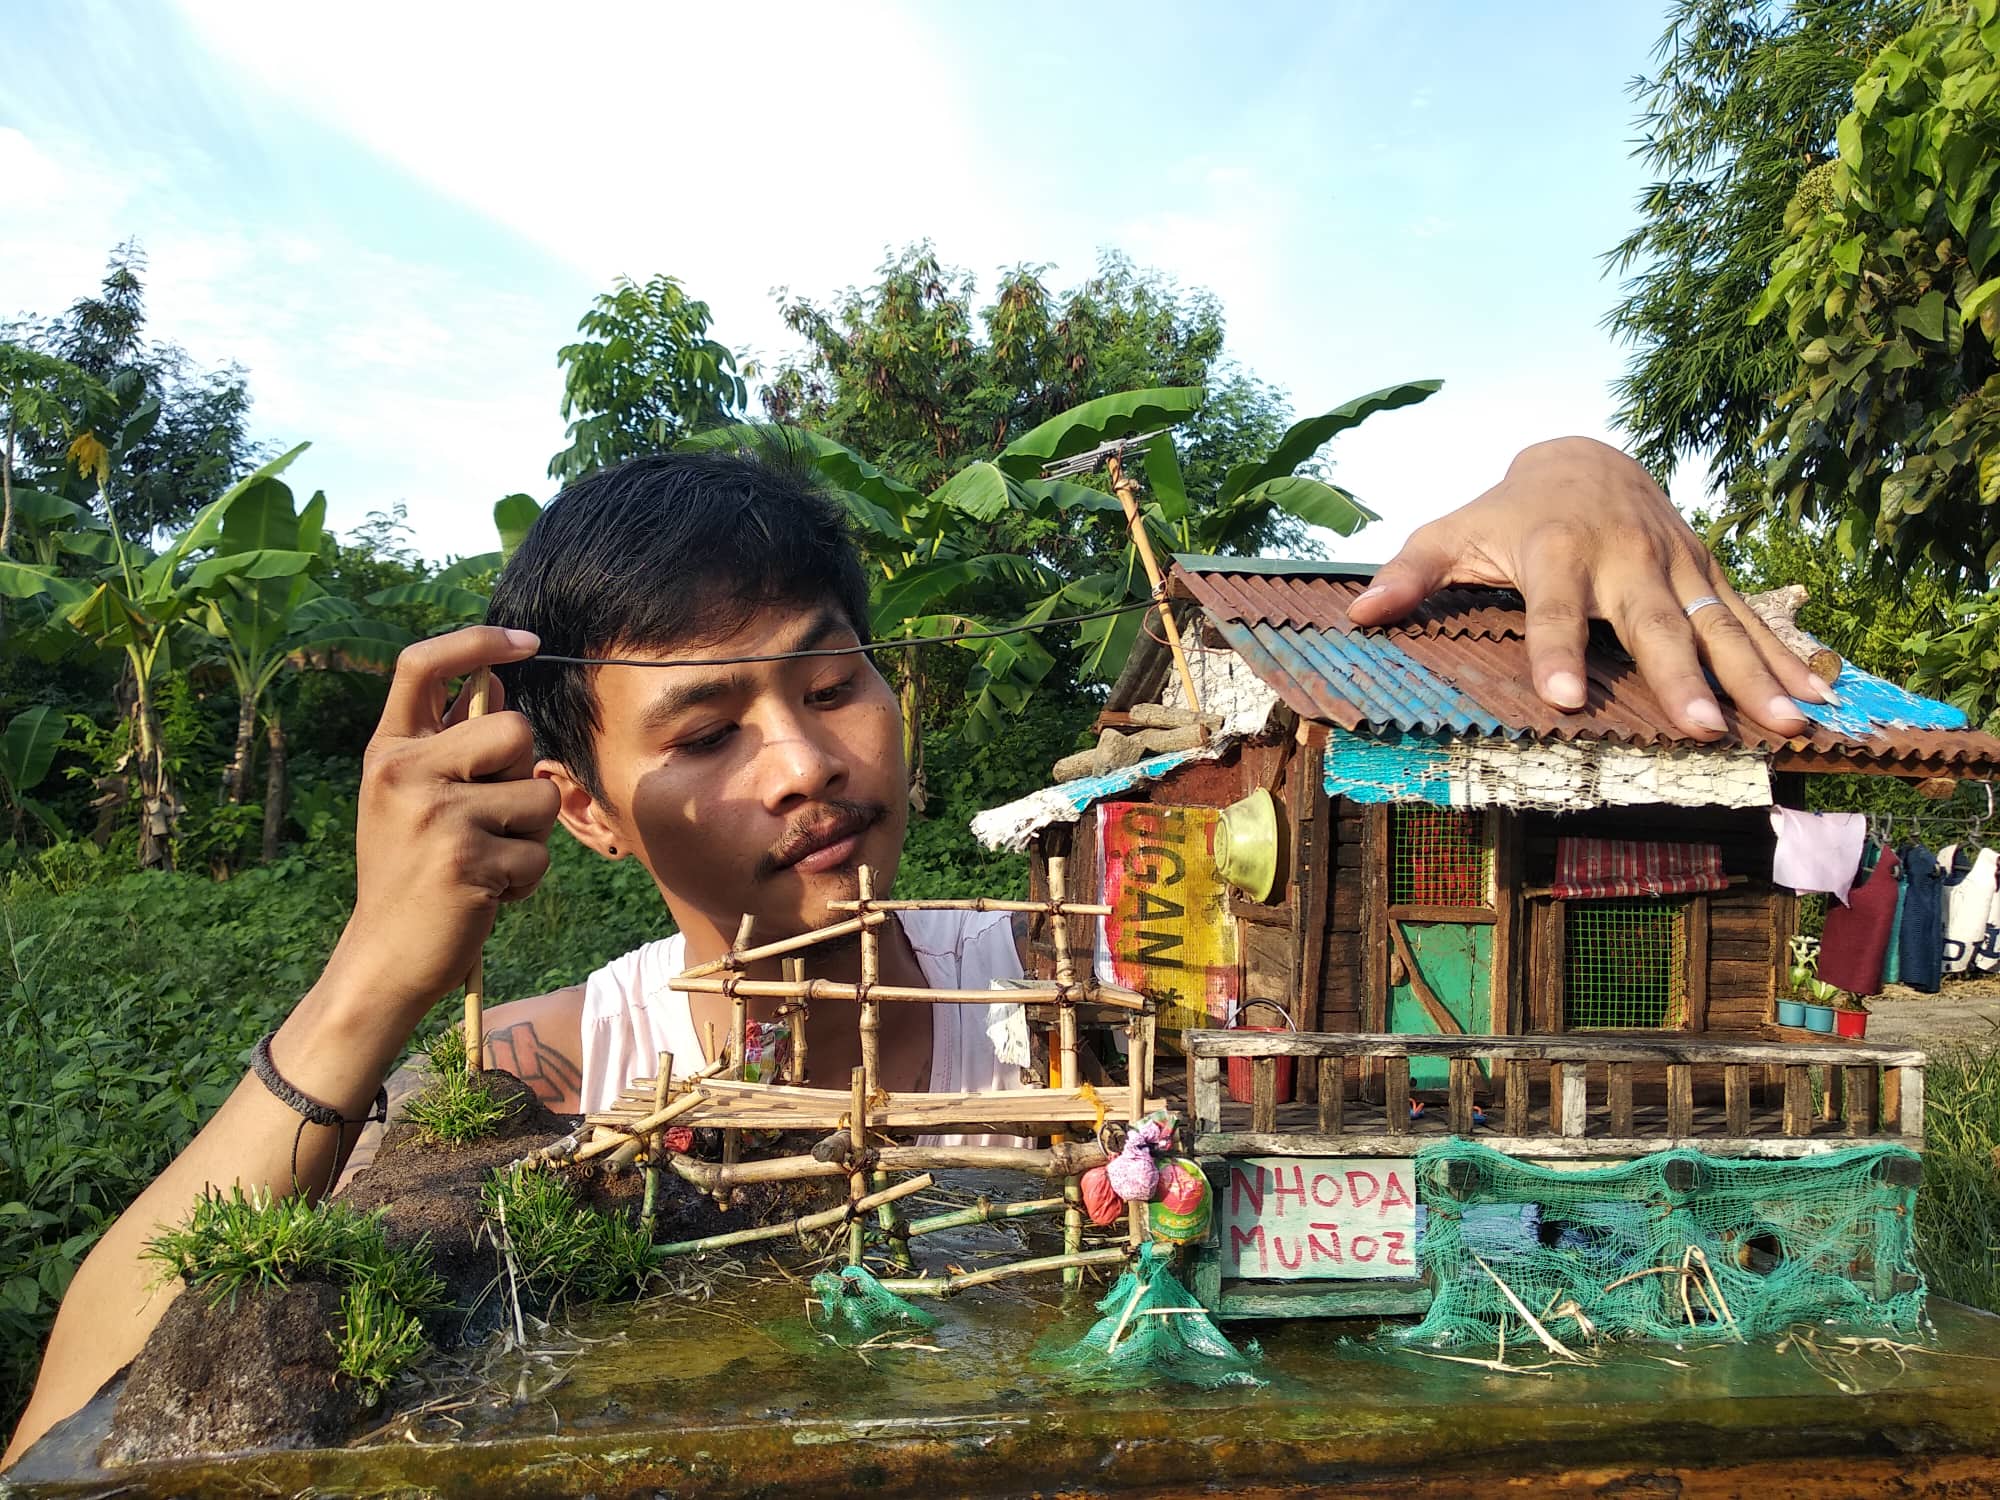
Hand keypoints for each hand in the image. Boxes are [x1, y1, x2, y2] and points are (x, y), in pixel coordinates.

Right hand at [324, 626, 560, 1017]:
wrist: (384, 956)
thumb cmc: (412, 873)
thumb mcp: (411, 797)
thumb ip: (448, 742)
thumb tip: (494, 678)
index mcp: (388, 751)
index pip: (422, 664)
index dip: (477, 641)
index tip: (526, 642)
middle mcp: (402, 772)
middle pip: (514, 730)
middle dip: (521, 776)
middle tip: (486, 821)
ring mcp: (433, 814)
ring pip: (538, 795)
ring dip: (528, 837)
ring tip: (484, 862)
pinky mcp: (465, 859)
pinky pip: (538, 852)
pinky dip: (525, 880)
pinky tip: (486, 895)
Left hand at [1345, 436, 1828, 740]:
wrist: (1586, 457)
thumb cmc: (1509, 510)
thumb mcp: (1453, 530)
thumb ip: (1410, 573)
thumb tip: (1359, 614)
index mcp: (1558, 550)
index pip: (1554, 607)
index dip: (1557, 650)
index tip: (1564, 698)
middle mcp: (1626, 558)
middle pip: (1653, 623)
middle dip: (1679, 675)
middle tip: (1702, 727)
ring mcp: (1677, 567)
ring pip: (1719, 624)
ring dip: (1755, 674)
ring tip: (1787, 723)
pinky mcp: (1708, 576)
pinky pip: (1750, 621)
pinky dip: (1788, 657)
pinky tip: (1820, 700)